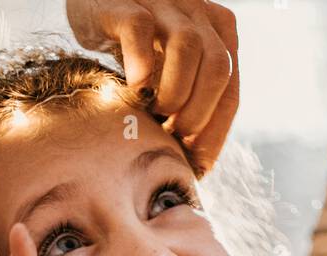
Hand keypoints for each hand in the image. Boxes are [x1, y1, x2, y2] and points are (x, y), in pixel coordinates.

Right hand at [65, 0, 238, 169]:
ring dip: (173, 93)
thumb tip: (197, 168)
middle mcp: (197, 13)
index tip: (194, 163)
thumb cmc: (135, 50)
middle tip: (170, 135)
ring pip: (188, 48)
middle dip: (197, 115)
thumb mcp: (171, 73)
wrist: (96, 3)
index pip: (231, 92)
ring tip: (152, 111)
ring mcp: (162, 4)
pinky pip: (140, 29)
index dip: (214, 134)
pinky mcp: (124, 3)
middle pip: (219, 70)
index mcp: (217, 34)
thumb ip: (190, 102)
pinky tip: (134, 88)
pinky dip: (141, 65)